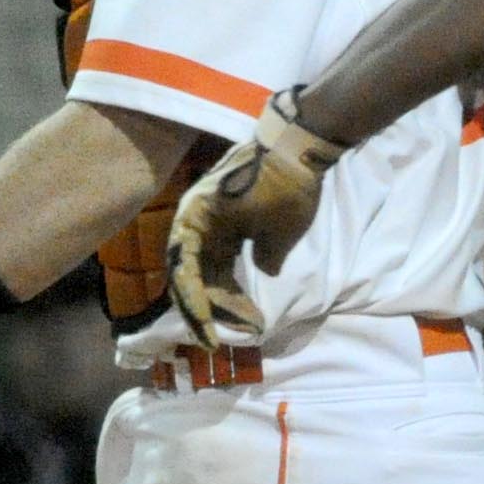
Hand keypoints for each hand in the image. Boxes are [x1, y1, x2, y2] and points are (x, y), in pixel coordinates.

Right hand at [165, 90, 348, 350]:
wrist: (297, 145)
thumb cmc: (285, 184)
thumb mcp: (278, 229)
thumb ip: (265, 257)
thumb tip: (262, 271)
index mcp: (196, 219)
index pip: (186, 274)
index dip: (196, 310)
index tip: (213, 338)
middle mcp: (194, 222)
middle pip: (192, 278)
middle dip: (214, 310)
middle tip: (240, 335)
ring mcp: (208, 224)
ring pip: (206, 273)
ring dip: (225, 300)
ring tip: (254, 323)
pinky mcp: (224, 226)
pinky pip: (219, 262)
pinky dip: (230, 284)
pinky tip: (247, 306)